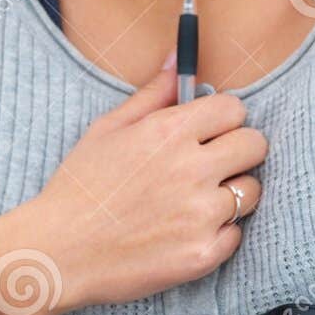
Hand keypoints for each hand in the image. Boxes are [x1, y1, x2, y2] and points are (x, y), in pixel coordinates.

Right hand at [12, 50, 268, 311]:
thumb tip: (177, 60)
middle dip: (238, 150)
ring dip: (232, 193)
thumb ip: (151, 95)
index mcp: (169, 133)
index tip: (211, 131)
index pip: (234, 109)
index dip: (224, 119)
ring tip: (197, 200)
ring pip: (250, 191)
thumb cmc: (80, 187)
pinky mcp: (203, 254)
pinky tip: (187, 231)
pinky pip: (236, 234)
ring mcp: (200, 215)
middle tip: (213, 163)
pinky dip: (218, 233)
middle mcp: (191, 170)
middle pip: (255, 146)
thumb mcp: (107, 130)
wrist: (59, 252)